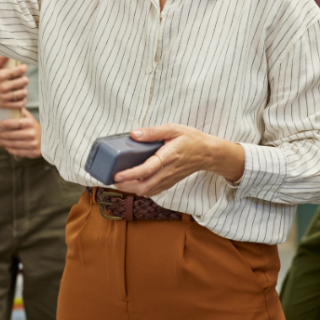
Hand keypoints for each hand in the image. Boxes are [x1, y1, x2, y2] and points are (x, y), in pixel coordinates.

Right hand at [0, 56, 27, 109]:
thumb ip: (0, 59)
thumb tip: (10, 53)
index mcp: (1, 76)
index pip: (20, 71)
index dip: (24, 68)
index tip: (23, 67)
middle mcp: (3, 87)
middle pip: (24, 81)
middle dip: (23, 78)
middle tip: (19, 78)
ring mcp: (4, 97)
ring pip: (23, 93)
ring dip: (23, 89)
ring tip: (18, 87)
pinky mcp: (4, 105)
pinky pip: (19, 104)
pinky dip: (22, 100)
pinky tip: (19, 96)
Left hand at [0, 108, 40, 157]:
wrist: (48, 139)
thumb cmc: (35, 127)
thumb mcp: (30, 118)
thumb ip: (21, 112)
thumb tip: (11, 104)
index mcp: (30, 123)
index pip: (15, 123)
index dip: (3, 124)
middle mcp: (32, 133)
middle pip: (12, 135)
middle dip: (1, 134)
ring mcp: (33, 144)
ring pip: (13, 144)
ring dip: (3, 142)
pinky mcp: (33, 152)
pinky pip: (17, 152)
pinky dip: (10, 149)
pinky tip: (6, 146)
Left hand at [113, 124, 244, 197]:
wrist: (208, 153)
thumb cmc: (191, 139)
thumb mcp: (173, 129)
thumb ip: (153, 132)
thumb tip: (133, 134)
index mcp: (168, 157)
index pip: (147, 169)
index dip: (131, 174)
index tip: (117, 175)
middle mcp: (168, 171)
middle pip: (144, 185)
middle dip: (126, 186)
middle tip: (112, 180)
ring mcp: (169, 179)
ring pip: (147, 191)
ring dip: (132, 189)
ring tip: (119, 182)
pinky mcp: (169, 183)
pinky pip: (153, 191)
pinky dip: (141, 190)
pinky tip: (133, 184)